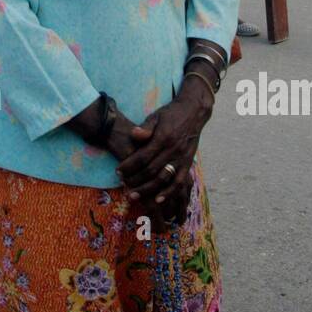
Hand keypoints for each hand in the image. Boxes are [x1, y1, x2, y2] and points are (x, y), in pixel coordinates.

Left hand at [117, 75, 211, 206]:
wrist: (194, 111)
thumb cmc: (170, 114)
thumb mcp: (156, 116)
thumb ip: (145, 127)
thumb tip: (134, 135)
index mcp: (163, 138)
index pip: (142, 157)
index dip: (129, 166)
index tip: (118, 172)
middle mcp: (173, 150)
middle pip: (151, 170)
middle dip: (135, 180)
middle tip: (123, 185)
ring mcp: (181, 158)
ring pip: (163, 179)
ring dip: (148, 189)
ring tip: (134, 195)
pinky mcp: (188, 163)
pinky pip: (179, 182)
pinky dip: (169, 193)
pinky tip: (158, 200)